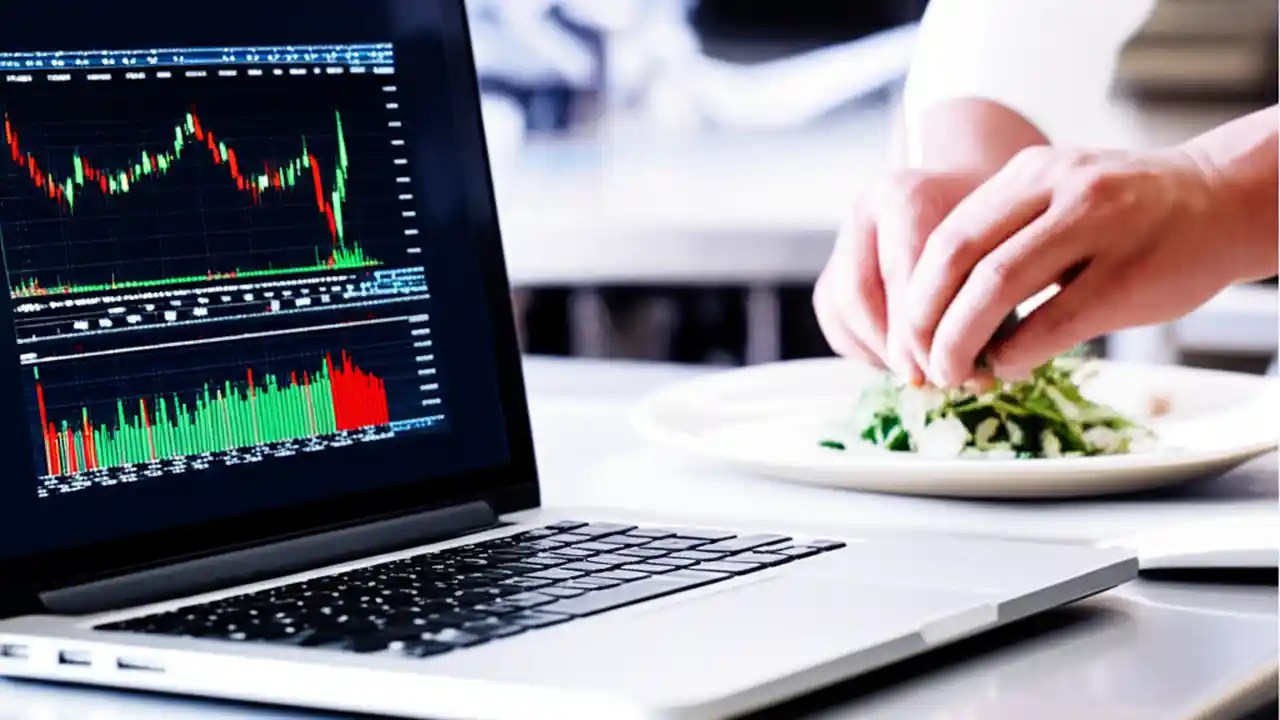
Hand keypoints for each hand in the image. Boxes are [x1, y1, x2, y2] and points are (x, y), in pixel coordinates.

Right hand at [813, 169, 989, 380]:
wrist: (970, 199)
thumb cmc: (994, 230)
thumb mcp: (1002, 252)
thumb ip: (987, 302)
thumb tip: (971, 374)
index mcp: (907, 197)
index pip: (901, 272)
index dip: (920, 330)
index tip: (948, 369)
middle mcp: (864, 212)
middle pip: (861, 294)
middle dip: (895, 348)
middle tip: (930, 381)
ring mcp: (843, 238)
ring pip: (842, 309)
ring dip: (878, 351)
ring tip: (919, 374)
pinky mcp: (832, 268)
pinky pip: (836, 320)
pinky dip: (865, 348)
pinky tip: (901, 359)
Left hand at [902, 145, 1269, 386]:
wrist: (1226, 201)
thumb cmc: (1131, 215)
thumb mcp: (1060, 197)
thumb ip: (1005, 236)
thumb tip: (939, 311)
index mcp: (1030, 172)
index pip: (946, 235)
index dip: (917, 293)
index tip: (908, 334)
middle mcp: (1057, 188)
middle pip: (960, 258)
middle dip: (927, 320)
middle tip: (922, 362)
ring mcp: (1096, 227)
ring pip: (996, 286)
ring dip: (962, 340)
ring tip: (954, 373)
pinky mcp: (1127, 275)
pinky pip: (1052, 320)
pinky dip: (1017, 352)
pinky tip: (1008, 367)